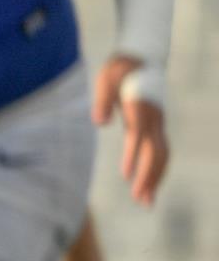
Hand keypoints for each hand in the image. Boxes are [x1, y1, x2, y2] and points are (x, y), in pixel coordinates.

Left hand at [92, 54, 168, 206]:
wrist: (142, 57)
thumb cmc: (119, 69)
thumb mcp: (106, 78)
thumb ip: (102, 100)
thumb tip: (99, 122)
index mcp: (140, 107)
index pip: (137, 135)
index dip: (132, 156)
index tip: (125, 176)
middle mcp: (154, 117)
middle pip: (155, 151)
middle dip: (148, 176)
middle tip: (139, 200)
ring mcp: (158, 122)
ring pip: (161, 154)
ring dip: (155, 178)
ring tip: (146, 203)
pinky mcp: (156, 126)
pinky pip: (160, 151)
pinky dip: (156, 170)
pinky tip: (147, 186)